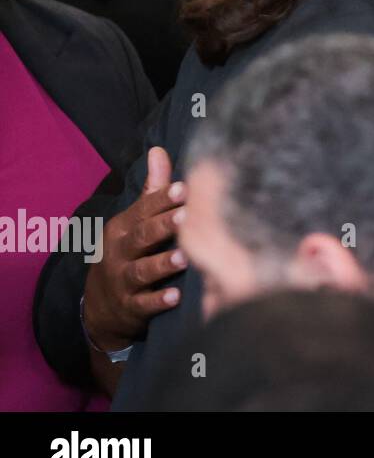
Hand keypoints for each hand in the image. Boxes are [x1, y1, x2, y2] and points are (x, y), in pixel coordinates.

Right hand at [82, 147, 188, 351]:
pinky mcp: (130, 307)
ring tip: (185, 257)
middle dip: (164, 226)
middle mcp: (120, 252)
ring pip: (142, 270)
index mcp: (123, 227)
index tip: (185, 187)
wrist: (100, 307)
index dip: (163, 199)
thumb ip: (151, 190)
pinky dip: (158, 301)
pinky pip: (143, 304)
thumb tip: (158, 150)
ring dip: (163, 264)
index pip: (144, 209)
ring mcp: (122, 281)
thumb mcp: (134, 222)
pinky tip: (177, 297)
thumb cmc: (128, 253)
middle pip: (142, 237)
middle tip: (189, 216)